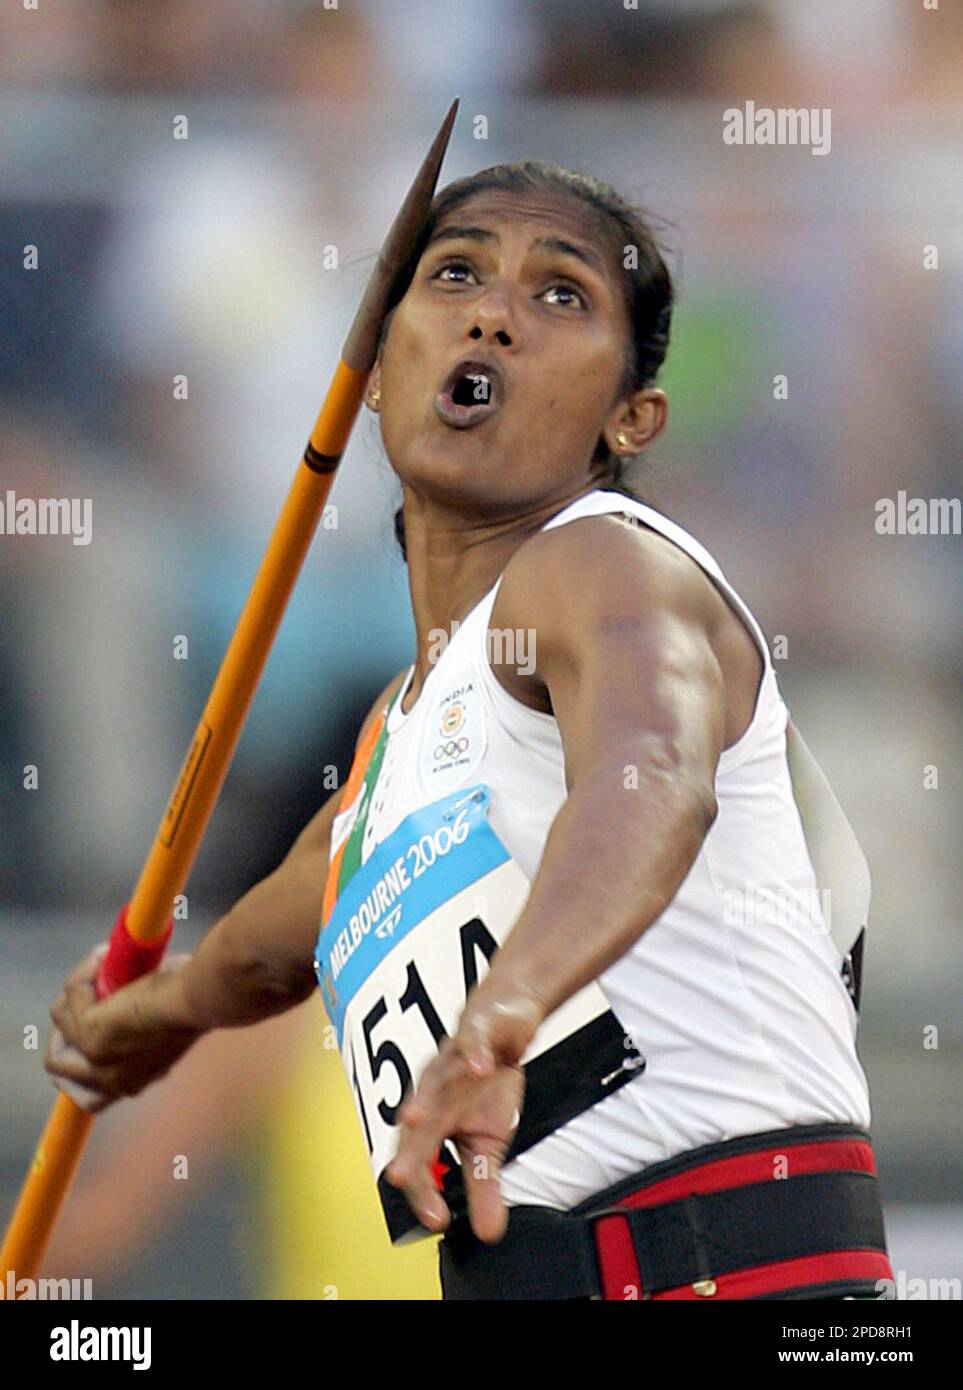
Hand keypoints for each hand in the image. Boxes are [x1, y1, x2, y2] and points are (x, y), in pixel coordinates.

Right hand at [45, 943, 201, 1112]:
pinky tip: (104, 956)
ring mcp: (94, 1060)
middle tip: (83, 992)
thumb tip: (141, 988)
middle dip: (64, 1026)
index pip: (91, 1094)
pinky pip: (70, 995)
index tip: (87, 1025)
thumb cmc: (199, 1007)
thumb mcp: (170, 1027)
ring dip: (76, 990)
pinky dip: (83, 973)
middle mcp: (110, 1082)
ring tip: (101, 965)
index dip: (80, 1063)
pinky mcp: (87, 1033)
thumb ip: (150, 1024)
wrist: (199, 1004)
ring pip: (60, 1021)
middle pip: (58, 1064)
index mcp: (133, 1083)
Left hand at [385, 980, 545, 1242]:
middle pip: (418, 1126)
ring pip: (433, 1081)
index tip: (436, 1221)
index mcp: (435, 1122)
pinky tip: (479, 1068)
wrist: (503, 1022)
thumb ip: (484, 1185)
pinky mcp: (475, 1034)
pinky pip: (471, 1043)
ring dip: (424, 1100)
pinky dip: (474, 1055)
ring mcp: (452, 1061)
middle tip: (399, 1178)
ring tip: (416, 1121)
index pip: (421, 1161)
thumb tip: (489, 1233)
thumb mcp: (489, 1139)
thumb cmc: (487, 1082)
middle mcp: (434, 1093)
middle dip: (409, 1151)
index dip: (424, 1190)